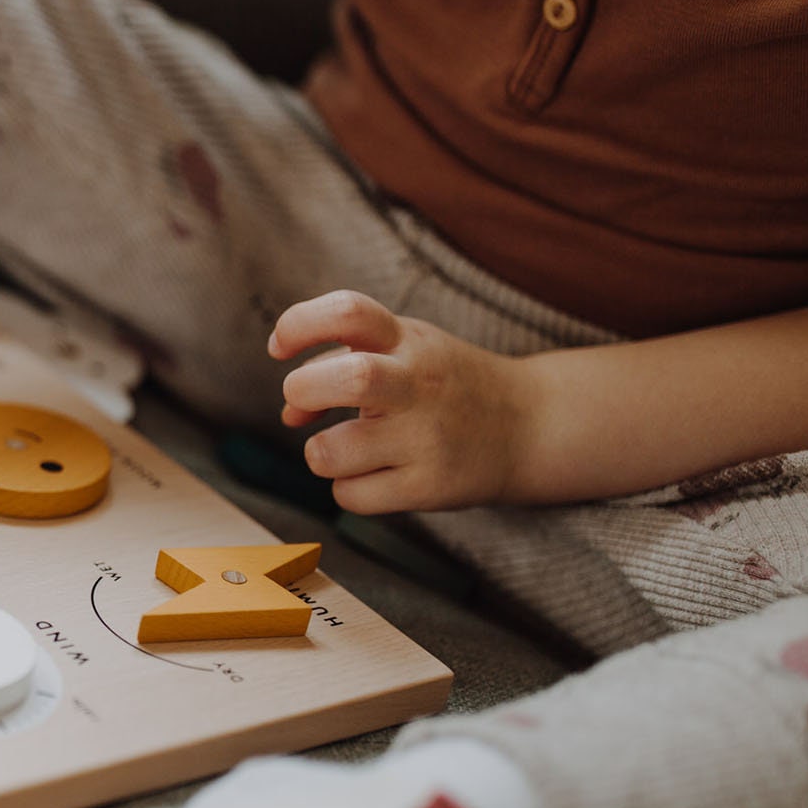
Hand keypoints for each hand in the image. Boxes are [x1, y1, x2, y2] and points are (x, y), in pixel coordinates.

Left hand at [270, 291, 537, 512]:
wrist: (528, 426)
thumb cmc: (443, 384)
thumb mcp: (402, 350)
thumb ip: (336, 364)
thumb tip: (289, 412)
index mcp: (407, 339)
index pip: (348, 312)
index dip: (298, 324)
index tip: (279, 347)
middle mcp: (419, 384)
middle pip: (350, 378)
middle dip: (302, 390)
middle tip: (305, 401)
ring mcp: (427, 438)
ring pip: (331, 452)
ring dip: (319, 451)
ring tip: (345, 447)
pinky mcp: (429, 487)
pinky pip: (351, 495)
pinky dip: (347, 487)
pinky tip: (374, 474)